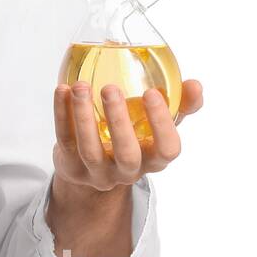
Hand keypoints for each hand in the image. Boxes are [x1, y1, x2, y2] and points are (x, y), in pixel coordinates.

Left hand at [52, 78, 203, 191]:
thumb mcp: (159, 125)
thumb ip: (180, 105)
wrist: (93, 169)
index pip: (167, 150)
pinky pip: (65, 139)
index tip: (152, 93)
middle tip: (111, 89)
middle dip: (119, 121)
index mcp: (154, 159)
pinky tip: (62, 90)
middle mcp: (127, 170)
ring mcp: (97, 172)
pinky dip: (62, 114)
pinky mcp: (70, 166)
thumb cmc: (135, 137)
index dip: (162, 124)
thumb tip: (194, 85)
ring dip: (84, 115)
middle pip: (126, 153)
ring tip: (81, 86)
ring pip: (90, 149)